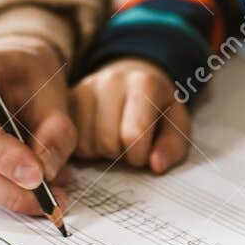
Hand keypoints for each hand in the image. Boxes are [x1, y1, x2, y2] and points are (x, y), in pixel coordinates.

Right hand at [0, 35, 76, 214]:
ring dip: (7, 194)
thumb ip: (55, 132)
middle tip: (52, 199)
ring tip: (46, 191)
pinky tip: (22, 184)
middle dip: (10, 187)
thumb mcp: (54, 94)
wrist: (9, 70)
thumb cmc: (29, 75)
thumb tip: (45, 175)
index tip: (36, 177)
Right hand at [68, 58, 191, 172]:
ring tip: (112, 138)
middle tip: (128, 144)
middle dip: (120, 154)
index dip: (140, 155)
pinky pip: (69, 141)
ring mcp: (85, 87)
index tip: (145, 151)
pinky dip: (83, 148)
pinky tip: (96, 137)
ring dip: (100, 152)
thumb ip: (172, 146)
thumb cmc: (158, 110)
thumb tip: (156, 165)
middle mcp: (111, 80)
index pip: (133, 136)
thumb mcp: (177, 126)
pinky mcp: (67, 98)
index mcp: (144, 84)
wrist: (133, 83)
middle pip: (107, 142)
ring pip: (85, 144)